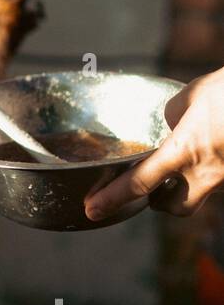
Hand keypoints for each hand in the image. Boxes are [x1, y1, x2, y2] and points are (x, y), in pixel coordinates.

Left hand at [85, 68, 223, 220]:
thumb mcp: (193, 95)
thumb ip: (174, 115)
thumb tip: (169, 124)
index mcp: (185, 151)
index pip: (139, 182)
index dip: (112, 198)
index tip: (93, 209)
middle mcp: (207, 172)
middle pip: (173, 207)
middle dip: (159, 202)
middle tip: (151, 186)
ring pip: (200, 194)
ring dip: (186, 185)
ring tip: (185, 160)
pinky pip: (219, 178)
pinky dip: (210, 168)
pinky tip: (212, 146)